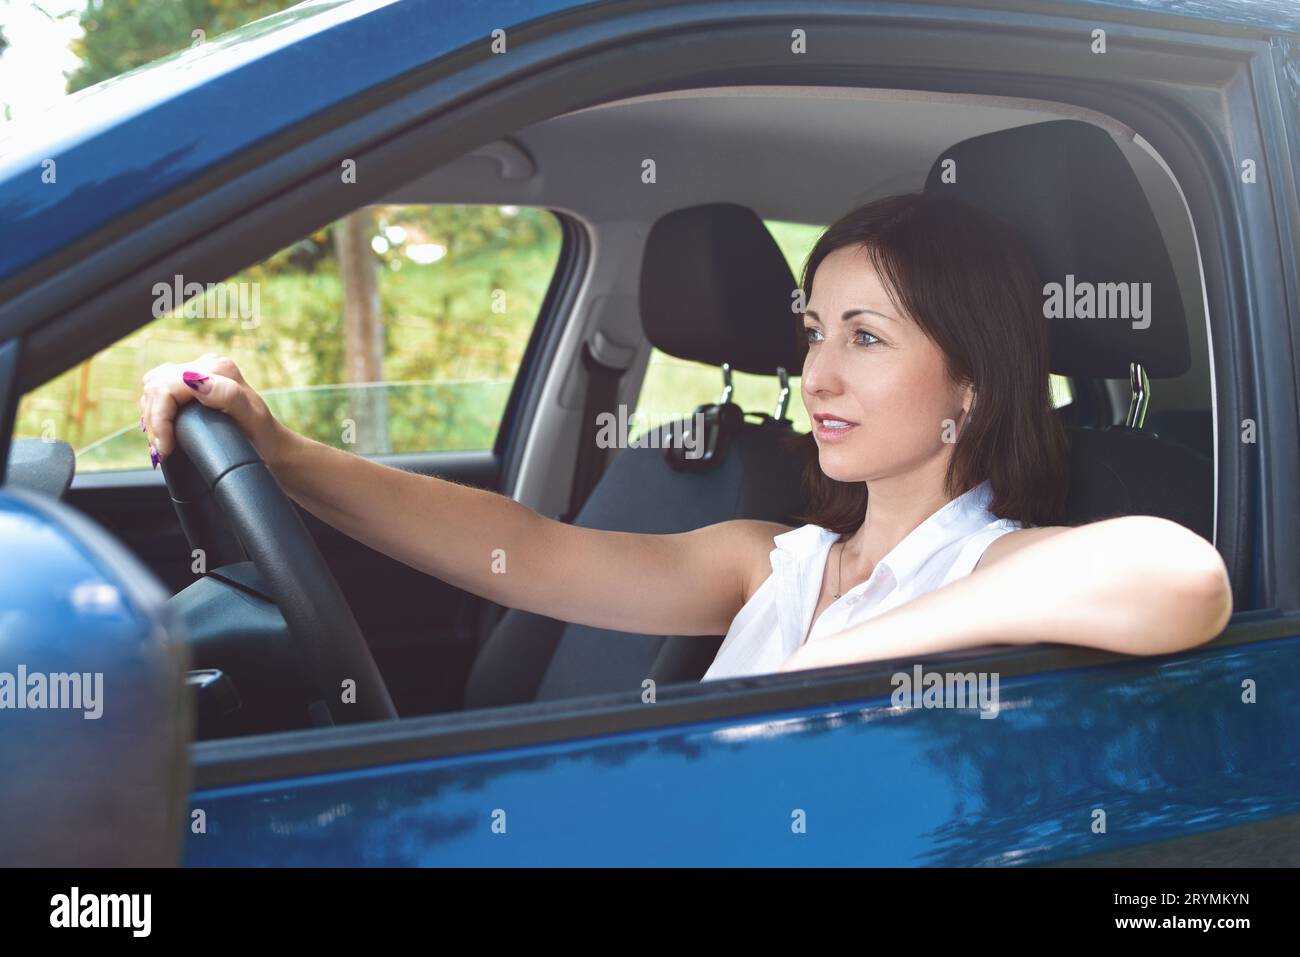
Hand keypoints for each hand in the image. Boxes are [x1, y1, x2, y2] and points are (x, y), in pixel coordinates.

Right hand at [140, 354, 281, 468]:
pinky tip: (163, 430)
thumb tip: (196, 381)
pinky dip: (155, 412)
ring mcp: (198, 371)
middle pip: (155, 386)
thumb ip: (228, 396)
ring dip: (152, 418)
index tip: (166, 448)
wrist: (269, 444)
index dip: (160, 419)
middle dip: (154, 421)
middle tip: (163, 451)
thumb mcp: (252, 419)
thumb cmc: (263, 436)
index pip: (166, 387)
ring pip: (152, 387)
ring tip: (163, 444)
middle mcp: (207, 365)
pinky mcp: (191, 381)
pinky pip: (158, 391)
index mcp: (219, 369)